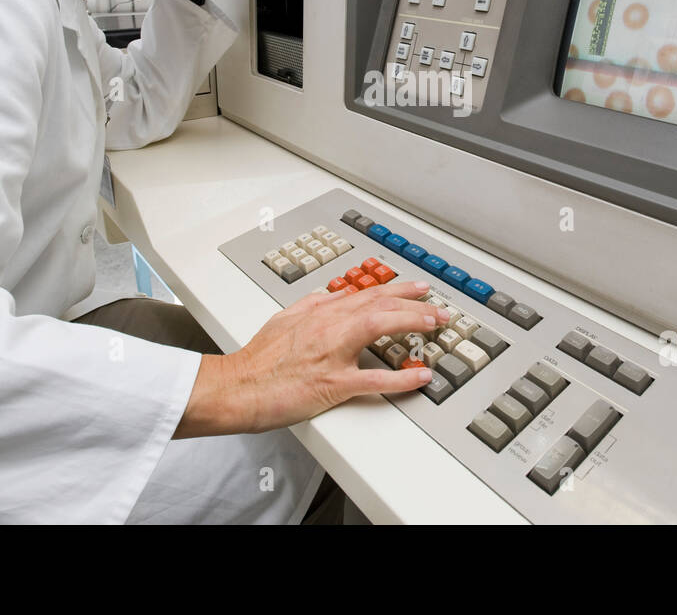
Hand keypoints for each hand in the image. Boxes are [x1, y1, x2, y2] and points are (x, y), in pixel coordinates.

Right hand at [176, 280, 448, 436]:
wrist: (237, 388)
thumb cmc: (257, 360)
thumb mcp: (284, 320)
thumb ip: (311, 305)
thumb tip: (331, 294)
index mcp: (319, 313)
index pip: (366, 294)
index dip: (397, 289)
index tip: (418, 288)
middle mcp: (329, 327)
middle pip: (379, 304)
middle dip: (414, 302)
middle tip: (439, 306)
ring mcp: (332, 354)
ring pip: (379, 327)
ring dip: (411, 322)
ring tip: (435, 324)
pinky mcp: (332, 384)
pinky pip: (373, 380)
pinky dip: (401, 378)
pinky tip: (420, 376)